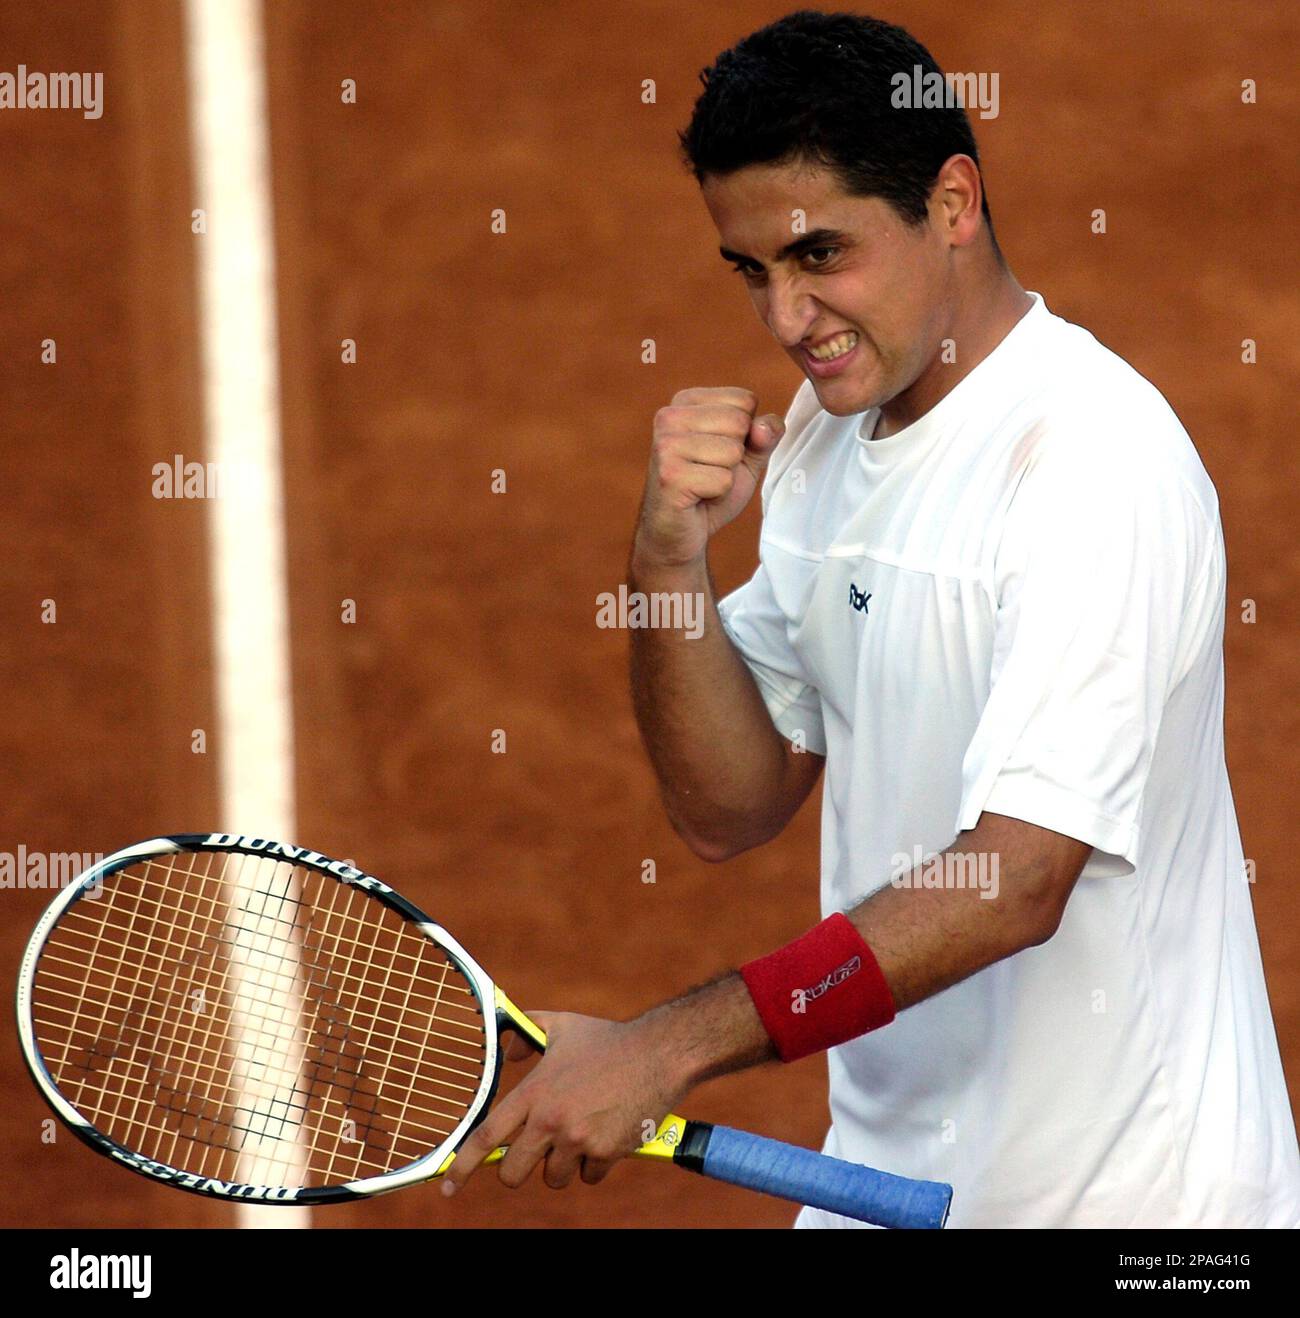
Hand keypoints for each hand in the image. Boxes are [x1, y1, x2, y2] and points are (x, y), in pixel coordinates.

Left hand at [440, 1011, 688, 1194]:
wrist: (658, 1053)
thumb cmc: (608, 1039)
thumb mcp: (562, 1027)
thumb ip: (527, 1034)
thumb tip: (506, 1051)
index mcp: (534, 1092)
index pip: (487, 1137)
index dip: (462, 1167)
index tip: (447, 1187)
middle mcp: (551, 1120)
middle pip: (514, 1173)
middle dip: (519, 1170)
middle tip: (536, 1153)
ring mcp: (578, 1139)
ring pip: (555, 1177)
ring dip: (564, 1164)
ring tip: (583, 1131)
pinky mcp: (606, 1153)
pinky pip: (589, 1176)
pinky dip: (596, 1164)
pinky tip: (608, 1135)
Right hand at [632, 387, 784, 570]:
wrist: (678, 531)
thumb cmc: (710, 489)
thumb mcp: (746, 456)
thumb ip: (765, 435)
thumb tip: (764, 427)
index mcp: (686, 401)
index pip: (745, 399)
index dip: (745, 433)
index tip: (717, 452)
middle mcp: (669, 416)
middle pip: (740, 422)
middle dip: (735, 455)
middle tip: (708, 471)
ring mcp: (666, 445)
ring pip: (732, 451)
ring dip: (726, 477)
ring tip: (702, 484)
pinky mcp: (669, 475)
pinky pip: (723, 480)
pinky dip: (718, 495)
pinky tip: (696, 497)